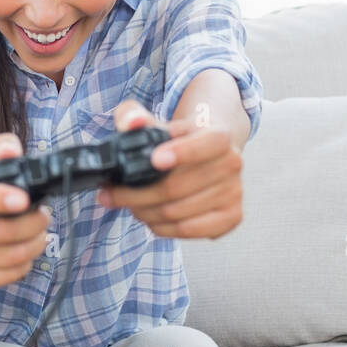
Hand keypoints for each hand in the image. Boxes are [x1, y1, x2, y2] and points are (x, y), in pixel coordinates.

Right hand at [0, 132, 49, 294]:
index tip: (25, 200)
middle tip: (45, 218)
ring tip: (39, 236)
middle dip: (30, 226)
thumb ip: (4, 152)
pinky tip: (25, 255)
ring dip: (32, 246)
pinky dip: (21, 268)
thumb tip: (11, 150)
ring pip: (4, 257)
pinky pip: (1, 278)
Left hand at [99, 99, 243, 239]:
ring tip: (130, 204)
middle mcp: (232, 163)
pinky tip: (150, 218)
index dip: (181, 153)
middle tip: (112, 194)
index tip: (154, 160)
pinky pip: (188, 230)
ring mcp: (234, 192)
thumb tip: (132, 122)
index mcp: (219, 136)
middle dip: (136, 194)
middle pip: (177, 187)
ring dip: (144, 212)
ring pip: (177, 212)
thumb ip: (133, 116)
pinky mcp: (231, 217)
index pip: (207, 144)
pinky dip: (161, 228)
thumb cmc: (174, 141)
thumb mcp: (153, 123)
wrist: (205, 158)